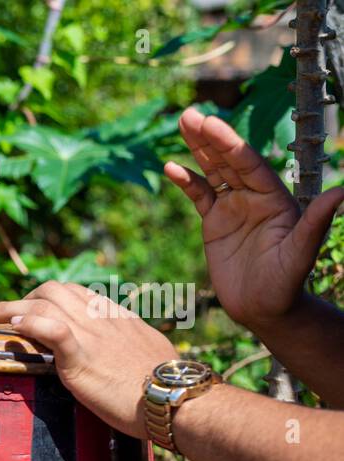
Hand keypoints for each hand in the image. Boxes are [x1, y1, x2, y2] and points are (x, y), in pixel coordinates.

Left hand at [0, 281, 177, 438]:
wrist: (175, 396)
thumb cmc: (167, 384)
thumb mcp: (149, 354)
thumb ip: (131, 346)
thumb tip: (126, 353)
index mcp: (115, 318)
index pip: (77, 293)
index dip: (50, 296)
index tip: (33, 305)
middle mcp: (100, 319)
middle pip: (55, 290)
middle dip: (24, 297)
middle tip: (2, 312)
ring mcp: (90, 334)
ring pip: (45, 303)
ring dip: (10, 306)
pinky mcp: (81, 356)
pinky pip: (52, 328)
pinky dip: (29, 322)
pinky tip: (13, 325)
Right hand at [164, 106, 343, 329]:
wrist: (265, 309)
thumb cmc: (287, 283)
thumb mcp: (302, 252)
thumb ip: (317, 221)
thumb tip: (343, 192)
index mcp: (275, 198)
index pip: (250, 164)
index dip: (230, 144)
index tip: (212, 124)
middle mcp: (254, 197)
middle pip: (229, 160)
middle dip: (210, 137)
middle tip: (190, 114)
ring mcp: (233, 208)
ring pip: (214, 171)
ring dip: (197, 149)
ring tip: (183, 124)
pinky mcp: (215, 223)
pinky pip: (199, 196)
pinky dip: (186, 182)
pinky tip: (171, 168)